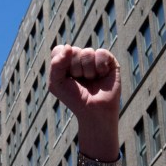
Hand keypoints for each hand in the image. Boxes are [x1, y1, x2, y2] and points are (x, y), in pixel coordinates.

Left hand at [49, 45, 121, 165]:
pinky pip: (102, 54)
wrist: (94, 118)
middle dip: (74, 70)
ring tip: (91, 83)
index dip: (61, 62)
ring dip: (87, 72)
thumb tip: (67, 48)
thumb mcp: (56, 85)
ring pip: (88, 52)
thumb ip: (54, 65)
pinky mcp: (112, 64)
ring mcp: (98, 61)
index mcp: (68, 62)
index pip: (60, 49)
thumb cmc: (74, 105)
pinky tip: (101, 77)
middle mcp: (82, 58)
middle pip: (74, 51)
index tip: (65, 78)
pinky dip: (100, 67)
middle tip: (81, 84)